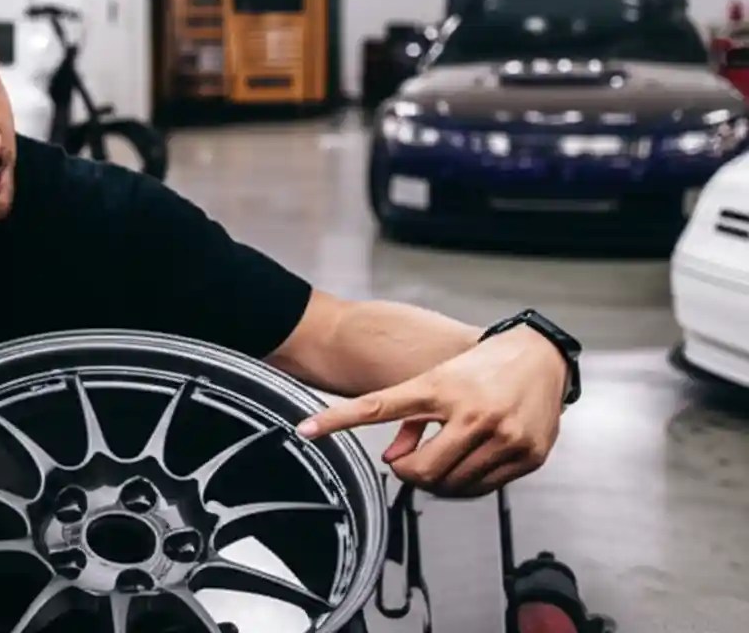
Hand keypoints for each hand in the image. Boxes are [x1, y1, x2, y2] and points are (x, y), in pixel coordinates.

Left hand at [295, 325, 566, 497]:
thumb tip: (393, 458)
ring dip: (438, 482)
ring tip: (442, 460)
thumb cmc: (482, 366)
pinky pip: (484, 489)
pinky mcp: (528, 455)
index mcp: (440, 388)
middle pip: (421, 471)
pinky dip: (468, 484)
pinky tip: (468, 464)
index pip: (377, 407)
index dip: (338, 419)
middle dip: (408, 474)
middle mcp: (473, 414)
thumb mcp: (439, 381)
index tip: (304, 429)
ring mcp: (504, 437)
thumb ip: (410, 421)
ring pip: (453, 486)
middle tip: (407, 465)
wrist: (541, 357)